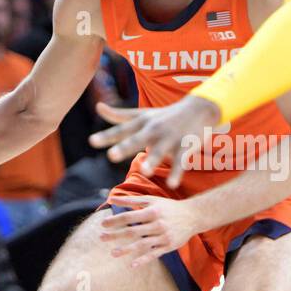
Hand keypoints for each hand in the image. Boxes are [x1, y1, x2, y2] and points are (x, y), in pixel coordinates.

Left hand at [89, 96, 221, 189]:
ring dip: (153, 160)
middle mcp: (154, 130)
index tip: (92, 141)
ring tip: (145, 170)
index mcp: (142, 123)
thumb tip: (98, 106)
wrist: (198, 108)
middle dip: (125, 147)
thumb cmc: (165, 115)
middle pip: (137, 139)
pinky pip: (180, 162)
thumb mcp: (142, 114)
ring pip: (160, 151)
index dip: (107, 136)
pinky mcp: (185, 147)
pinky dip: (176, 173)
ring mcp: (170, 138)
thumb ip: (119, 115)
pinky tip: (171, 184)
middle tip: (112, 155)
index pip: (122, 130)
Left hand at [100, 195, 199, 267]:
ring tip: (113, 253)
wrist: (193, 215)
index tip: (103, 224)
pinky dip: (143, 260)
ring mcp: (163, 236)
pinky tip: (132, 265)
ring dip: (126, 249)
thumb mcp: (152, 200)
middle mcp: (157, 224)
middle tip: (101, 238)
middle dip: (116, 235)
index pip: (129, 217)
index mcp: (152, 211)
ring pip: (142, 244)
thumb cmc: (168, 207)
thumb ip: (131, 200)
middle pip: (132, 231)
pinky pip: (154, 254)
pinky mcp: (168, 246)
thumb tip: (112, 199)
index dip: (115, 221)